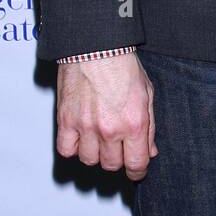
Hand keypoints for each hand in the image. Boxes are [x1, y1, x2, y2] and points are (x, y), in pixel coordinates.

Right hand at [56, 53, 156, 180]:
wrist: (95, 44)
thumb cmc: (122, 63)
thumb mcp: (147, 92)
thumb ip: (149, 125)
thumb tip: (150, 151)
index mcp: (134, 123)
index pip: (136, 164)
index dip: (138, 171)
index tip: (136, 169)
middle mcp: (110, 129)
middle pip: (112, 165)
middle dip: (118, 159)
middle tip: (117, 146)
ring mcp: (86, 127)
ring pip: (89, 160)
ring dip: (95, 153)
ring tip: (98, 137)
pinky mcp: (66, 120)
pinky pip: (66, 150)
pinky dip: (73, 147)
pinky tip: (80, 137)